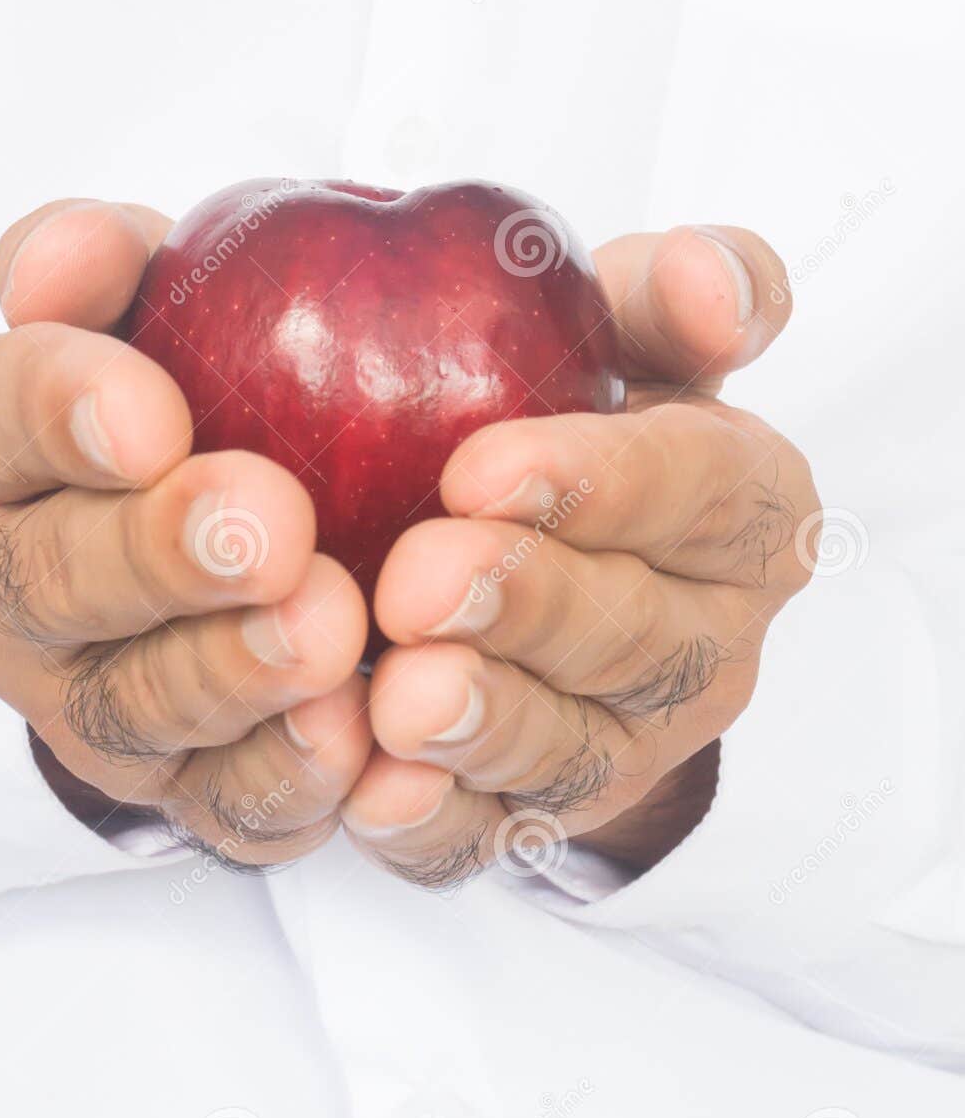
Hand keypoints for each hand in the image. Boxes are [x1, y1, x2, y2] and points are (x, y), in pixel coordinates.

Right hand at [0, 200, 371, 868]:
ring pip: (126, 709)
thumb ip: (103, 262)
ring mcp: (74, 702)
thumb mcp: (148, 298)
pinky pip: (214, 804)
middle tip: (268, 525)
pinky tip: (354, 739)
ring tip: (329, 630)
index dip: (57, 415)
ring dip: (228, 675)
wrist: (232, 528)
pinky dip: (283, 779)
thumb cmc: (188, 387)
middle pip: (46, 584)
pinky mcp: (169, 787)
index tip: (157, 414)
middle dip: (156, 557)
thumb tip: (57, 260)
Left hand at [340, 226, 819, 888]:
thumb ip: (671, 294)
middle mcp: (710, 641)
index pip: (698, 491)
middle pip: (635, 635)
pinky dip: (437, 825)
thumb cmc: (578, 418)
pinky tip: (370, 798)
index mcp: (748, 510)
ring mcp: (633, 740)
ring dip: (487, 728)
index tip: (479, 467)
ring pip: (574, 751)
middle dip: (527, 610)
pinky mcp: (548, 813)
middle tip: (418, 583)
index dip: (600, 484)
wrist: (539, 549)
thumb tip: (706, 280)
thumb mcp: (626, 335)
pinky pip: (497, 836)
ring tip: (398, 699)